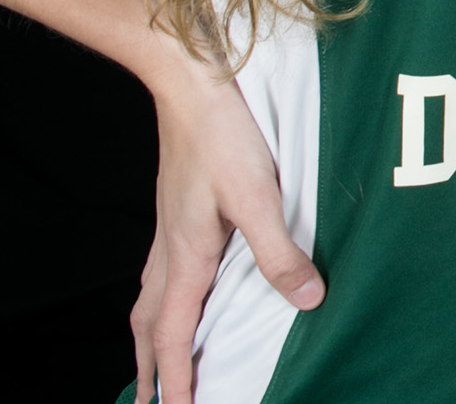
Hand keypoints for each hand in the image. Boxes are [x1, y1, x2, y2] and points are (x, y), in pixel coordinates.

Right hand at [132, 53, 319, 403]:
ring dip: (152, 339)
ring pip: (150, 302)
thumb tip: (306, 301)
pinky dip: (162, 303)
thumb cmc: (221, 135)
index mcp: (183, 259)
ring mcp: (168, 232)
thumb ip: (280, 252)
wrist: (189, 81)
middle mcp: (168, 252)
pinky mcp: (177, 213)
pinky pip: (161, 275)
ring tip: (157, 364)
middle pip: (149, 328)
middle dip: (150, 371)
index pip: (172, 339)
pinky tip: (182, 291)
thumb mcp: (258, 196)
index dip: (176, 383)